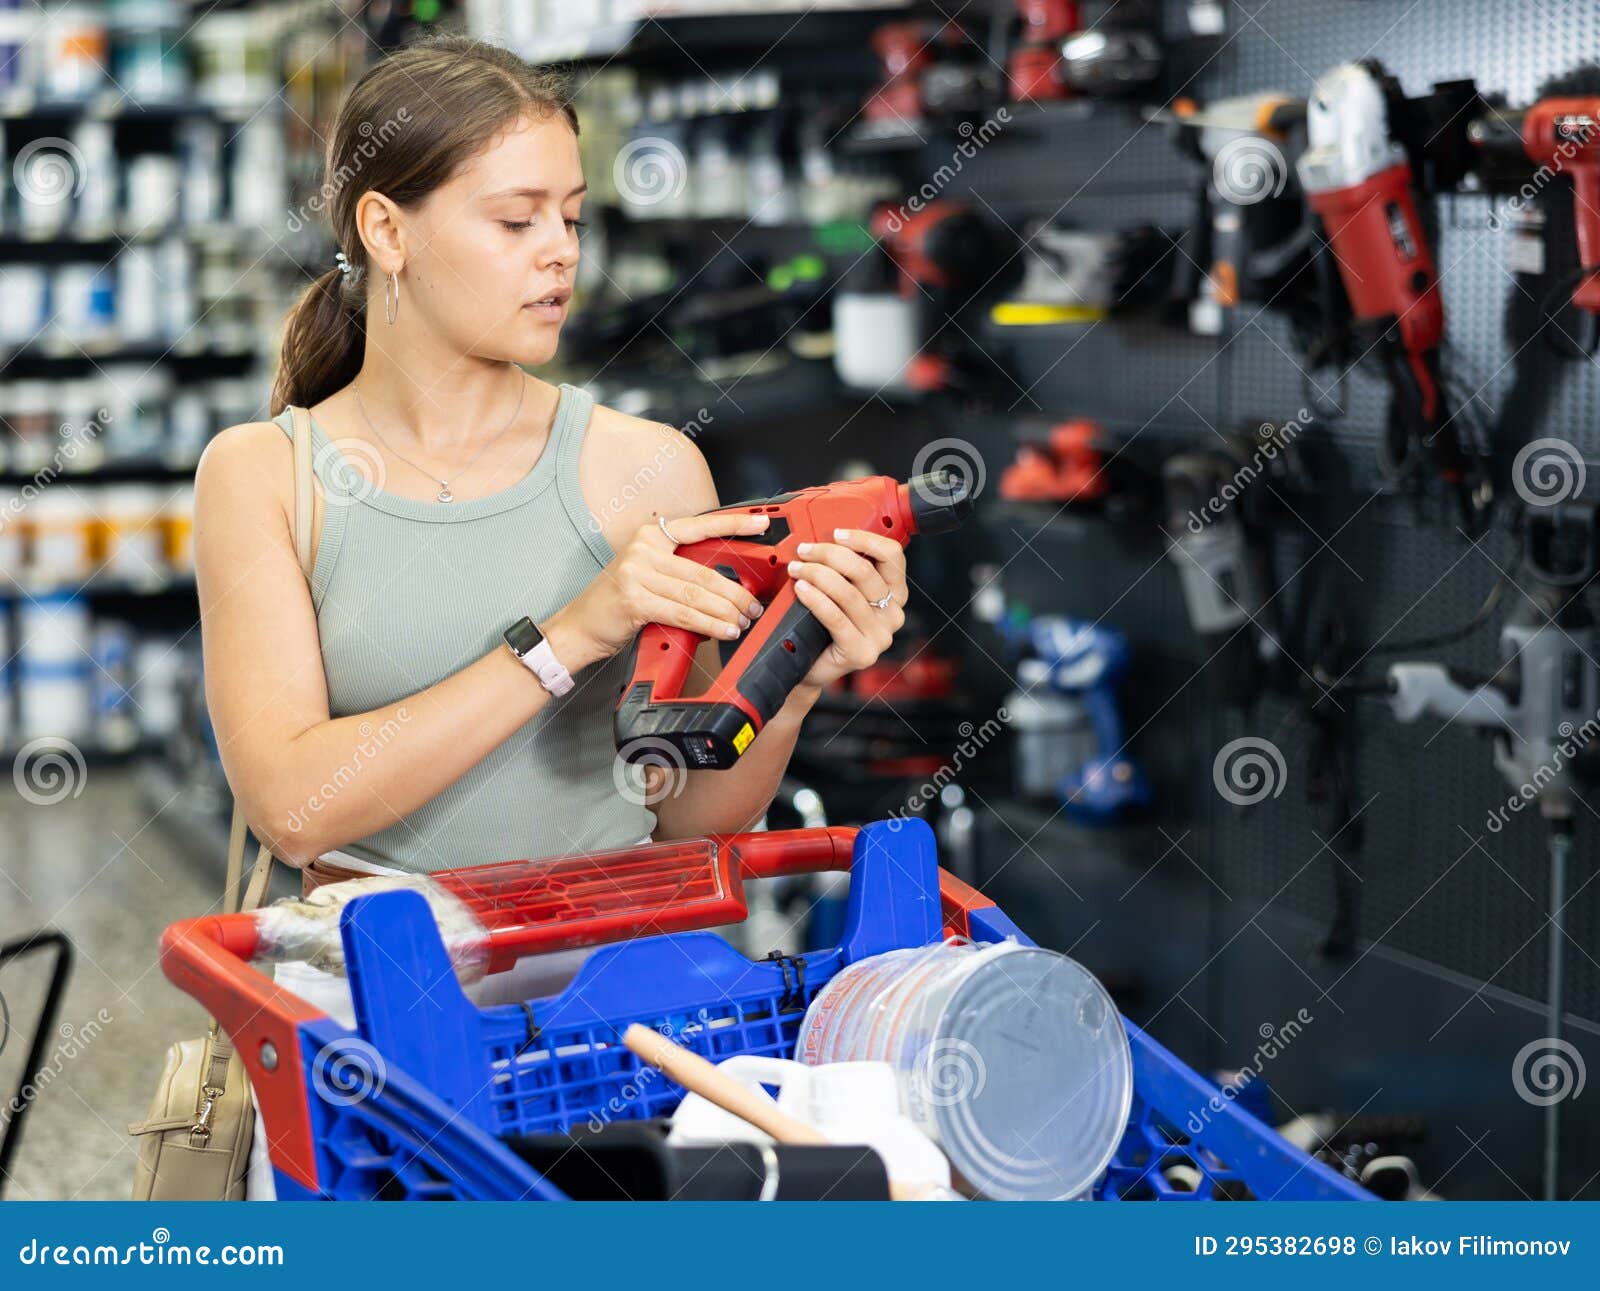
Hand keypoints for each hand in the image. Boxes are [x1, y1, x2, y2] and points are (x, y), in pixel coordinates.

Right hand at [548, 510, 768, 668]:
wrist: (578, 627)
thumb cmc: (615, 603)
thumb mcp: (646, 575)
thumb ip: (678, 572)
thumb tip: (724, 584)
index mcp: (650, 536)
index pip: (699, 527)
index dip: (733, 525)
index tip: (761, 524)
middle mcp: (644, 550)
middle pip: (704, 571)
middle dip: (735, 591)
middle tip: (754, 605)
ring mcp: (638, 573)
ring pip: (697, 594)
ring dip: (726, 611)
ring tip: (744, 621)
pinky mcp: (635, 600)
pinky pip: (683, 614)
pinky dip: (708, 625)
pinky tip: (724, 630)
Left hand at [785, 527, 909, 689]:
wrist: (809, 666)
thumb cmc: (822, 625)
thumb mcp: (838, 590)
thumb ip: (842, 567)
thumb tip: (821, 536)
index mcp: (895, 593)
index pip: (892, 556)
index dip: (865, 539)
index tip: (837, 533)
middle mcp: (893, 614)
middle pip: (865, 571)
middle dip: (830, 554)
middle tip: (805, 550)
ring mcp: (880, 636)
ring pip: (849, 593)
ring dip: (817, 575)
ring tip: (797, 569)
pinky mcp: (861, 653)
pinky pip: (836, 618)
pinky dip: (816, 599)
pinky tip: (801, 589)